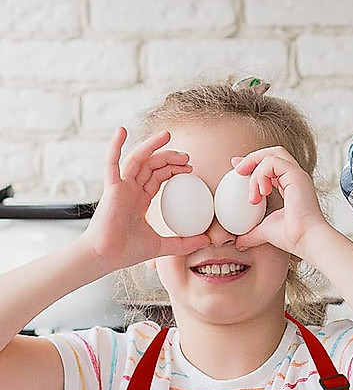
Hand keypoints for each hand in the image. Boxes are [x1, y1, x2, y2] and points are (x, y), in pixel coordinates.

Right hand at [83, 129, 210, 271]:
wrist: (106, 258)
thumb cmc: (127, 252)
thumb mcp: (164, 246)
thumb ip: (185, 242)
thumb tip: (208, 240)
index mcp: (140, 200)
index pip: (158, 176)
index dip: (173, 169)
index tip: (190, 168)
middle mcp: (130, 190)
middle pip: (151, 165)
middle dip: (169, 157)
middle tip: (187, 156)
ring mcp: (120, 187)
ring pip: (137, 159)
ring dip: (152, 146)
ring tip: (167, 136)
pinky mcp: (111, 188)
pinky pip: (112, 163)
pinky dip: (115, 146)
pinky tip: (121, 131)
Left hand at [231, 147, 328, 256]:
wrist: (305, 240)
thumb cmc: (293, 237)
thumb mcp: (264, 231)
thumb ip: (252, 232)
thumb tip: (239, 242)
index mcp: (290, 186)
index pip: (271, 166)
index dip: (252, 164)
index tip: (237, 170)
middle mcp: (295, 178)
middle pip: (273, 153)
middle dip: (252, 158)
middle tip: (237, 170)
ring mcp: (297, 175)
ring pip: (271, 155)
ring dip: (255, 168)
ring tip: (252, 191)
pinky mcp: (296, 175)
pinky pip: (272, 162)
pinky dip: (261, 174)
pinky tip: (261, 193)